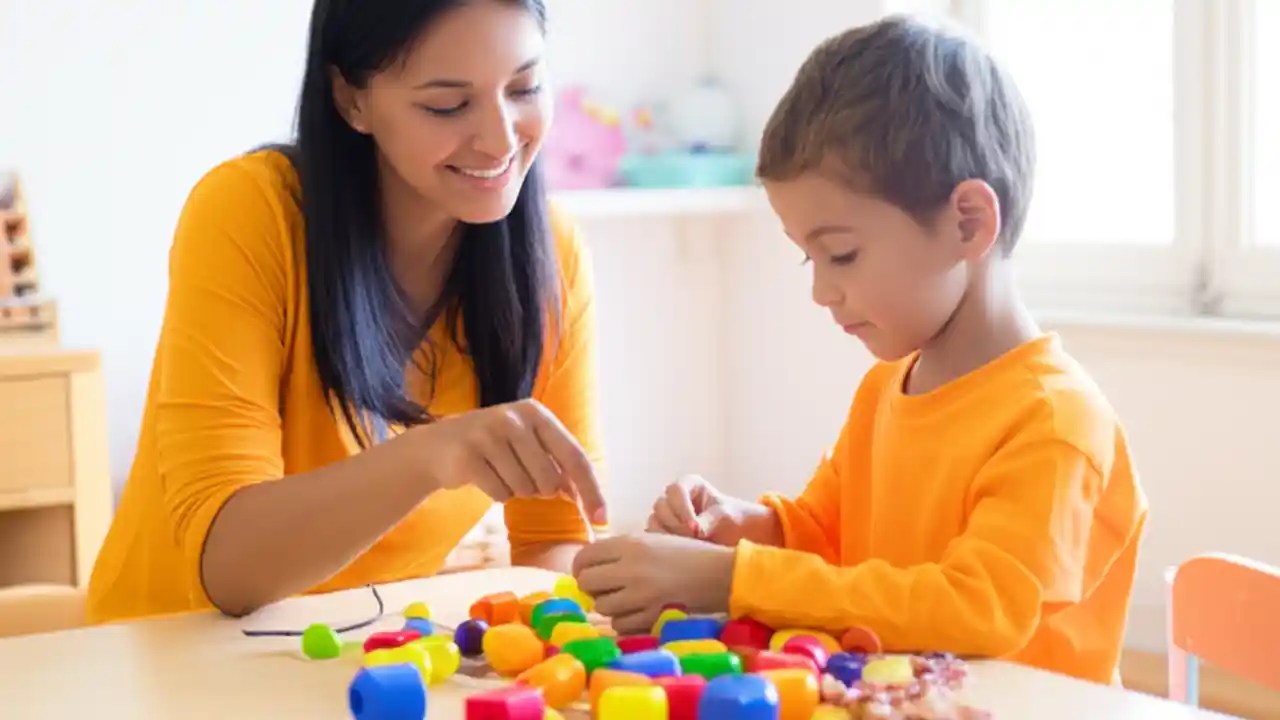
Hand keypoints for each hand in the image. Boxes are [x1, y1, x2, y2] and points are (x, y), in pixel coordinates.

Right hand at [414, 399, 606, 523]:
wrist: (439, 446)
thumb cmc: (495, 449)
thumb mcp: (529, 446)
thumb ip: (559, 466)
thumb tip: (589, 501)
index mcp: (537, 414)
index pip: (575, 457)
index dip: (591, 490)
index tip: (602, 518)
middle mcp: (515, 418)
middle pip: (550, 480)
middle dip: (539, 490)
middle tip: (520, 475)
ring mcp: (488, 434)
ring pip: (524, 489)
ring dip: (515, 491)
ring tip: (498, 471)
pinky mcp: (468, 454)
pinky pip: (499, 494)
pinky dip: (496, 493)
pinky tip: (484, 476)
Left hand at [572, 533, 734, 634]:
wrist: (718, 572)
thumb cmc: (685, 553)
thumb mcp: (651, 539)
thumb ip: (621, 550)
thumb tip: (590, 564)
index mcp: (628, 544)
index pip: (584, 557)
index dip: (581, 567)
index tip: (587, 572)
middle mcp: (629, 568)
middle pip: (586, 582)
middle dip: (591, 587)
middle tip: (603, 588)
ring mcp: (640, 594)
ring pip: (601, 606)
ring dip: (609, 605)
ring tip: (625, 600)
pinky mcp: (651, 616)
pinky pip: (620, 624)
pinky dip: (625, 621)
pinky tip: (638, 612)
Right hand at [646, 475, 777, 546]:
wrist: (738, 536)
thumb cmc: (733, 519)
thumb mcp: (725, 517)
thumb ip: (709, 521)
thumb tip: (695, 532)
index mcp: (689, 484)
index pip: (676, 490)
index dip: (682, 508)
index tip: (695, 529)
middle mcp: (674, 498)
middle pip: (661, 506)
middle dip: (676, 524)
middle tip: (693, 539)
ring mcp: (667, 515)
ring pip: (654, 522)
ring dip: (668, 536)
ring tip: (688, 547)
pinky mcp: (663, 533)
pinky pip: (653, 537)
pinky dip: (663, 546)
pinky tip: (678, 553)